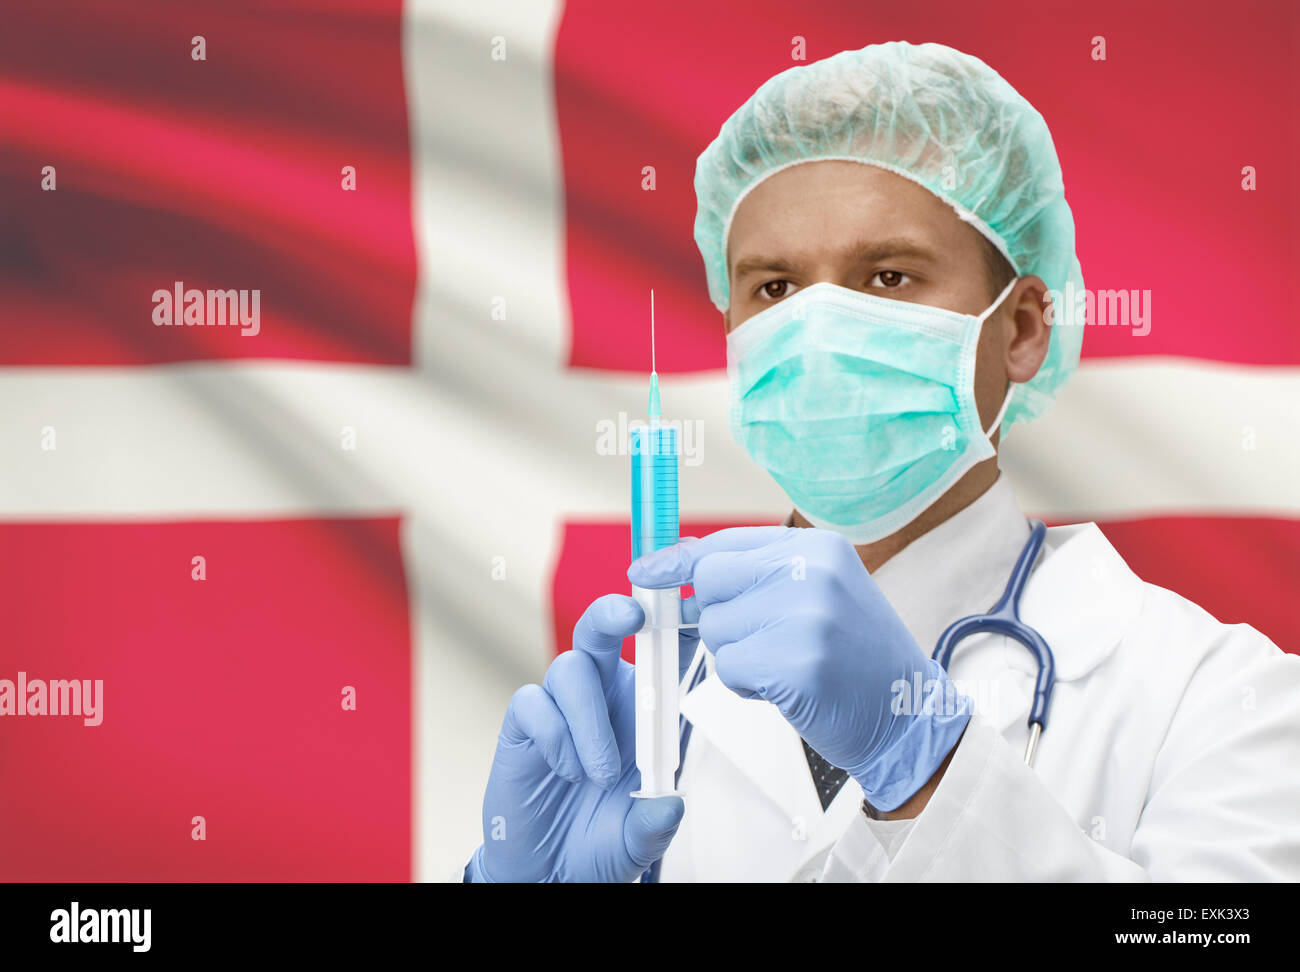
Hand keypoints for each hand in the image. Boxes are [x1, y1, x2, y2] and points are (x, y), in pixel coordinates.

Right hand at [466, 593, 697, 881]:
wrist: (549, 870)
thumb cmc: (602, 840)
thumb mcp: (639, 840)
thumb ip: (654, 824)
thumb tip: (670, 805)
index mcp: (641, 705)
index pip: (658, 651)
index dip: (670, 622)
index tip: (687, 608)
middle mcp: (602, 694)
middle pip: (602, 628)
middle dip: (616, 612)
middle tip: (631, 616)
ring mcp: (560, 705)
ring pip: (570, 667)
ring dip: (590, 720)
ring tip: (598, 775)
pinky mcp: (524, 724)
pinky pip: (534, 703)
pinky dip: (555, 735)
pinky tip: (566, 770)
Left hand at [628, 527, 970, 811]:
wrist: (908, 715)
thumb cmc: (854, 658)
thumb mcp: (817, 594)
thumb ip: (757, 575)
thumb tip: (678, 565)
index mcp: (817, 547)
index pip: (726, 542)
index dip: (679, 560)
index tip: (645, 572)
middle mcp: (813, 570)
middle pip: (712, 581)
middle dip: (719, 617)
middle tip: (761, 640)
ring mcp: (808, 615)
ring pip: (717, 628)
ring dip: (737, 656)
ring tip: (785, 665)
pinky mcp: (797, 663)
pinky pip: (730, 668)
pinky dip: (746, 686)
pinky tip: (785, 688)